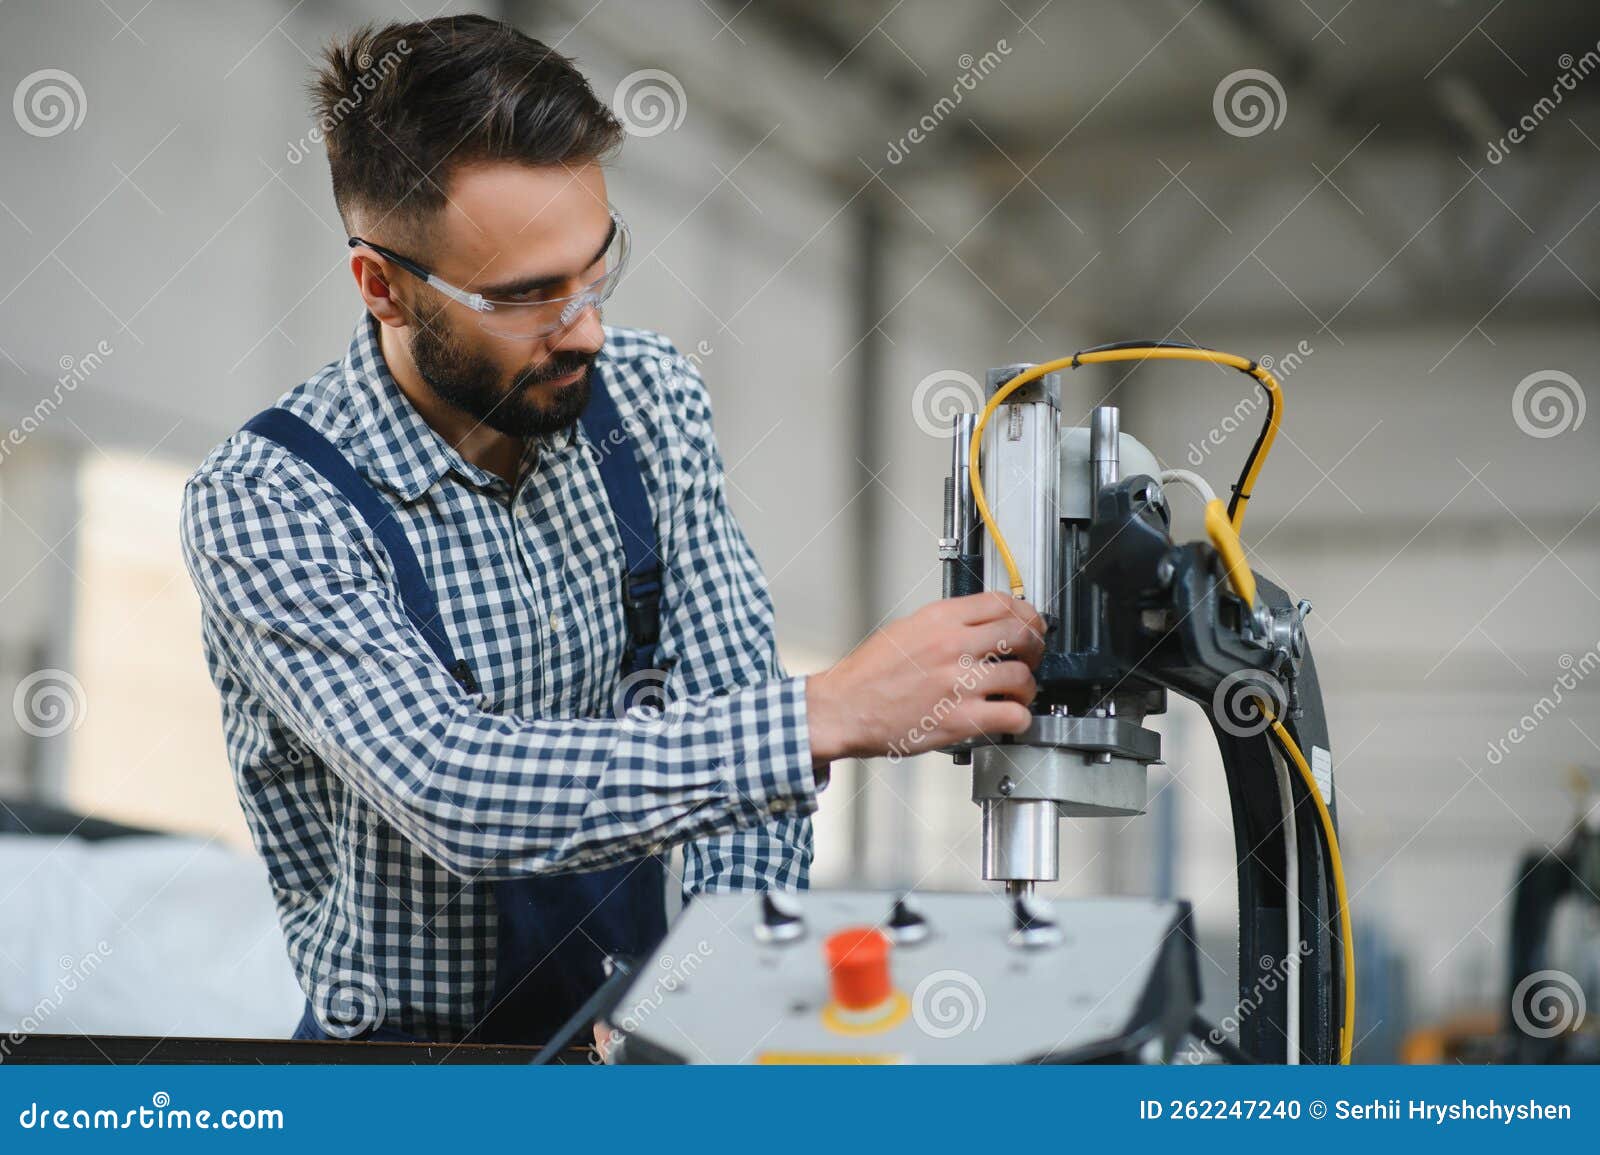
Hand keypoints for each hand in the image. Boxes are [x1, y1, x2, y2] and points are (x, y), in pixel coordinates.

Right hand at [806, 592, 1044, 767]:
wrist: (842, 709)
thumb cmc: (866, 676)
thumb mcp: (904, 630)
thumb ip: (944, 625)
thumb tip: (977, 624)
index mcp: (939, 620)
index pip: (1002, 603)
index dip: (1025, 613)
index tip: (1028, 623)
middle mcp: (952, 646)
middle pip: (1021, 634)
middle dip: (1035, 646)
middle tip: (1032, 656)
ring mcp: (958, 683)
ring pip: (1022, 677)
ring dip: (1027, 687)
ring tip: (1018, 693)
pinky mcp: (960, 718)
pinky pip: (1013, 716)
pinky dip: (1020, 719)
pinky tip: (1010, 717)